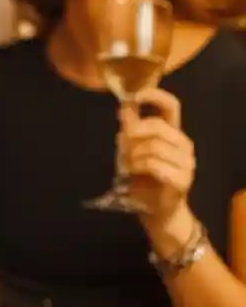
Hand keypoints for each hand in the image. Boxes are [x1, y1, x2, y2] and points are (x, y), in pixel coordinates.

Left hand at [121, 88, 195, 235]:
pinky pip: (155, 164)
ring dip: (132, 154)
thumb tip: (123, 107)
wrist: (155, 211)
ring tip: (125, 165)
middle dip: (133, 134)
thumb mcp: (131, 150)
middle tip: (121, 147)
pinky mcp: (182, 180)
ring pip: (154, 146)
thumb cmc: (143, 178)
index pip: (172, 106)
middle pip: (158, 126)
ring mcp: (187, 163)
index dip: (154, 96)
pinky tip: (131, 173)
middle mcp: (184, 145)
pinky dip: (137, 166)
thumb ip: (130, 129)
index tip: (133, 96)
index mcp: (173, 133)